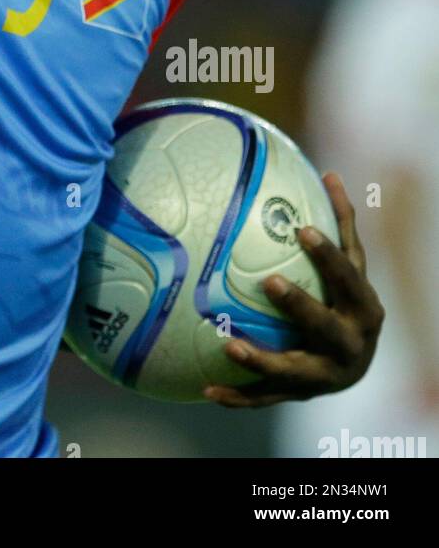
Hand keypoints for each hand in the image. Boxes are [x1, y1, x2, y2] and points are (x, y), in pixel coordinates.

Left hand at [205, 172, 384, 408]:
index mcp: (363, 308)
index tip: (302, 229)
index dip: (329, 256)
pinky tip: (207, 390)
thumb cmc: (347, 300)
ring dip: (263, 360)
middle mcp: (350, 346)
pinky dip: (238, 397)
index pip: (349, 278)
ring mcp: (325, 376)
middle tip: (269, 281)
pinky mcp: (299, 396)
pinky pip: (266, 398)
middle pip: (327, 328)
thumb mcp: (351, 268)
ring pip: (294, 372)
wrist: (354, 364)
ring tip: (230, 344)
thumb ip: (342, 225)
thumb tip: (330, 172)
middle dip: (301, 307)